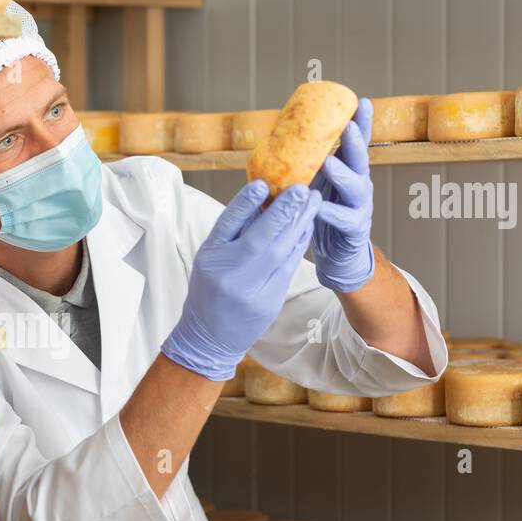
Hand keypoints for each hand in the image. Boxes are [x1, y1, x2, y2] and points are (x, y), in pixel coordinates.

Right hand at [162, 180, 319, 380]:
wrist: (210, 336)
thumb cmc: (209, 289)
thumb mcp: (209, 257)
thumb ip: (232, 232)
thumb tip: (261, 198)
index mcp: (210, 258)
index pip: (228, 225)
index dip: (245, 203)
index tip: (263, 184)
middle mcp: (230, 275)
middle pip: (261, 239)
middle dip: (285, 212)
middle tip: (302, 189)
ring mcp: (251, 291)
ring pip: (280, 252)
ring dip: (299, 224)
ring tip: (312, 201)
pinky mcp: (270, 302)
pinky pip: (288, 267)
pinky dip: (299, 244)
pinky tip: (307, 226)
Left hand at [310, 97, 375, 292]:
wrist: (334, 253)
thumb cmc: (320, 211)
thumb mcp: (313, 183)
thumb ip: (304, 165)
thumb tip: (275, 140)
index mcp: (349, 169)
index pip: (357, 142)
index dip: (362, 123)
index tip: (364, 101)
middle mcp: (359, 183)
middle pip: (361, 159)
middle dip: (355, 142)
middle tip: (347, 127)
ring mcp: (360, 205)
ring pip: (356, 186)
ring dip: (342, 174)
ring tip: (329, 163)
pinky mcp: (355, 228)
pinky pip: (343, 218)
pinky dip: (329, 212)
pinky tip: (317, 207)